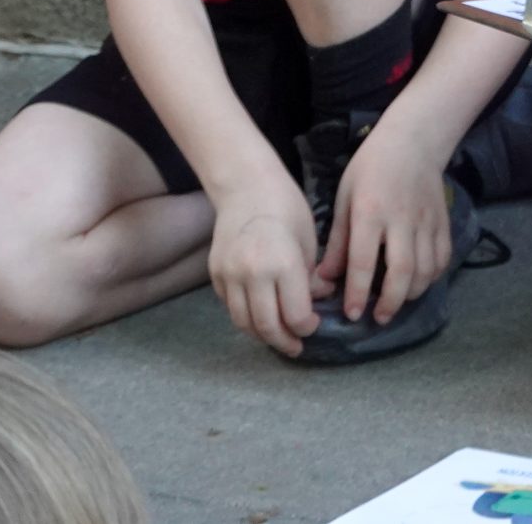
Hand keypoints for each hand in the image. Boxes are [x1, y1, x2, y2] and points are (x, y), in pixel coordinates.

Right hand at [209, 170, 320, 356]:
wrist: (245, 186)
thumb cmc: (286, 207)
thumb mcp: (308, 241)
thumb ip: (310, 277)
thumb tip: (317, 302)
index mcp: (283, 264)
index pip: (295, 315)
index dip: (306, 327)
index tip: (314, 325)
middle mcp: (253, 274)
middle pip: (267, 326)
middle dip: (284, 341)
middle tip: (296, 345)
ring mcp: (229, 275)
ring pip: (243, 322)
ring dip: (262, 335)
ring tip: (277, 336)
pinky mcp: (214, 274)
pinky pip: (230, 307)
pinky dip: (245, 317)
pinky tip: (259, 315)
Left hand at [314, 118, 453, 326]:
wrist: (413, 141)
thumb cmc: (370, 167)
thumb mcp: (345, 197)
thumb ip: (339, 240)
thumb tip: (325, 278)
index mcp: (370, 213)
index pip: (363, 262)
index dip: (357, 293)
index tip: (352, 314)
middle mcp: (401, 220)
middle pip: (402, 272)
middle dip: (390, 302)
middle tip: (378, 318)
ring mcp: (427, 222)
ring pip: (425, 270)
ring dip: (411, 293)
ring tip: (396, 303)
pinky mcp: (443, 222)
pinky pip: (442, 258)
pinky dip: (432, 277)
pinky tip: (418, 282)